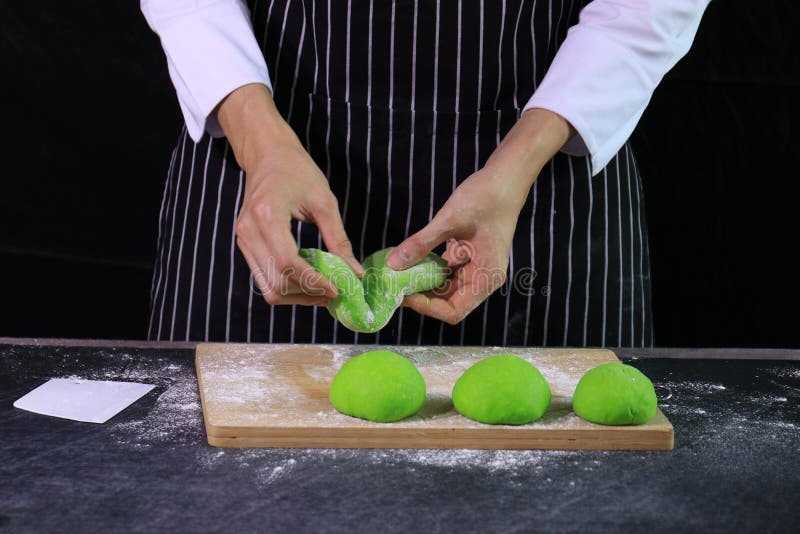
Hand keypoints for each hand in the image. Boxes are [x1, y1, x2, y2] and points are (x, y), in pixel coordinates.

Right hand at [217, 84, 362, 305]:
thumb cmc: (298, 171)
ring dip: (298, 295)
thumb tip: (355, 272)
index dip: (313, 282)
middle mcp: (248, 231)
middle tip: (336, 293)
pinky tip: (309, 280)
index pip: (288, 263)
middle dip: (308, 294)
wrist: (267, 156)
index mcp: (267, 215)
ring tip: (324, 290)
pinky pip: (265, 278)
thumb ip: (338, 240)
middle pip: (277, 281)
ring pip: (269, 287)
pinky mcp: (245, 245)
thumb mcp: (325, 202)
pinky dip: (288, 286)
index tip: (338, 289)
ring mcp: (243, 240)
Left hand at [386, 108, 572, 323]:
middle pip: (448, 302)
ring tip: (398, 276)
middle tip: (394, 287)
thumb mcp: (450, 220)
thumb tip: (394, 264)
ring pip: (445, 288)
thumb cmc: (486, 198)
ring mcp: (476, 268)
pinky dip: (428, 270)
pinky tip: (409, 262)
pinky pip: (445, 272)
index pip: (454, 310)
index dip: (428, 308)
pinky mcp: (468, 257)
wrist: (505, 178)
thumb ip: (421, 244)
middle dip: (422, 298)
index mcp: (486, 277)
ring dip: (423, 285)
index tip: (404, 295)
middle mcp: (482, 278)